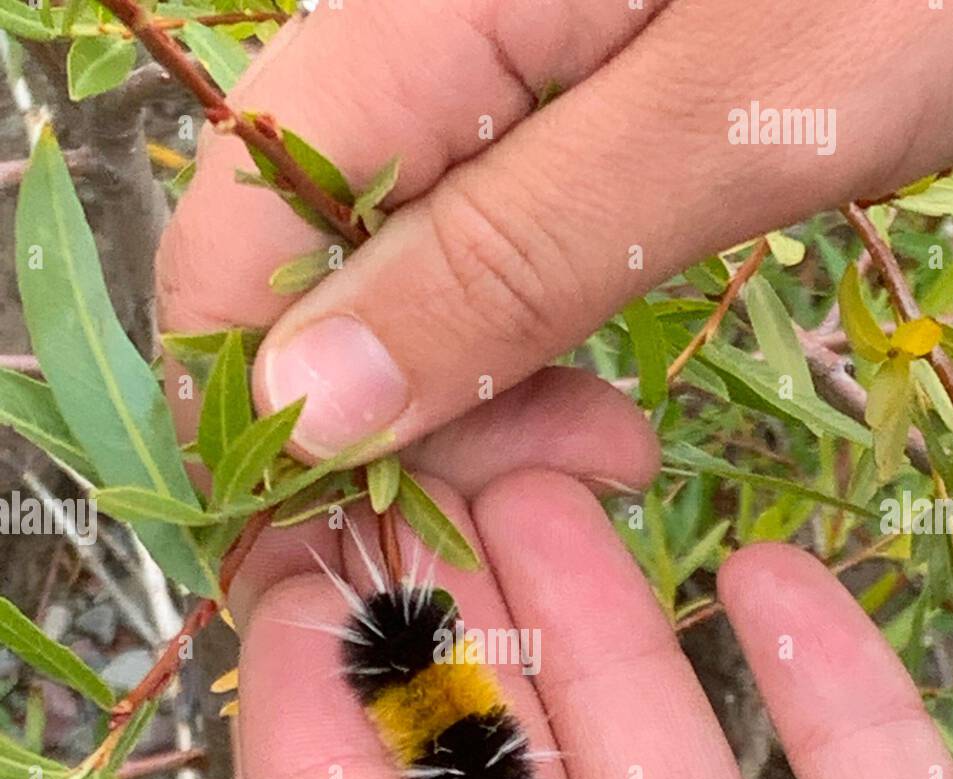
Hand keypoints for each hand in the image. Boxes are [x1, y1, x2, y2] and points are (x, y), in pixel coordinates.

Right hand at [159, 0, 952, 461]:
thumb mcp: (723, 123)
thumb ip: (507, 256)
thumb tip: (305, 402)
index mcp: (418, 7)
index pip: (229, 236)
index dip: (256, 412)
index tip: (345, 550)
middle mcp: (413, 36)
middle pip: (299, 266)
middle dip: (384, 422)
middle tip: (530, 500)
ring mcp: (477, 76)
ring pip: (390, 277)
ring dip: (462, 401)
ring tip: (598, 452)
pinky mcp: (545, 114)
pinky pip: (476, 256)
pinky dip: (516, 350)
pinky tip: (592, 404)